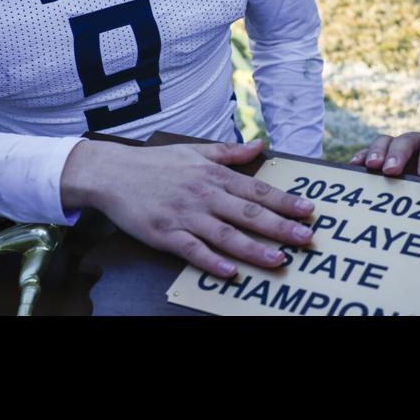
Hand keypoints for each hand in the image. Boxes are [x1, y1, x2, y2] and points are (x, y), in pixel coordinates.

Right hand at [62, 139, 316, 278]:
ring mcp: (185, 216)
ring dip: (253, 249)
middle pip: (248, 214)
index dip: (284, 201)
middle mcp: (204, 195)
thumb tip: (260, 145)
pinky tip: (231, 273)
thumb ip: (230, 153)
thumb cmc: (155, 163)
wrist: (110, 172)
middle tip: (306, 238)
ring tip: (279, 260)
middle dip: (280, 227)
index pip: (256, 190)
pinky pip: (192, 251)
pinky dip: (212, 262)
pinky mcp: (165, 234)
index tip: (309, 210)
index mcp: (213, 175)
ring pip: (225, 235)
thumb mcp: (195, 151)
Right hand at [350, 131, 419, 185]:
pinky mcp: (384, 157)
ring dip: (377, 152)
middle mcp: (417, 141)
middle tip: (391, 170)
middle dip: (398, 154)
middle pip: (406, 140)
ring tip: (372, 166)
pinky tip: (355, 166)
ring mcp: (398, 148)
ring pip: (385, 141)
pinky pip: (370, 153)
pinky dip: (363, 157)